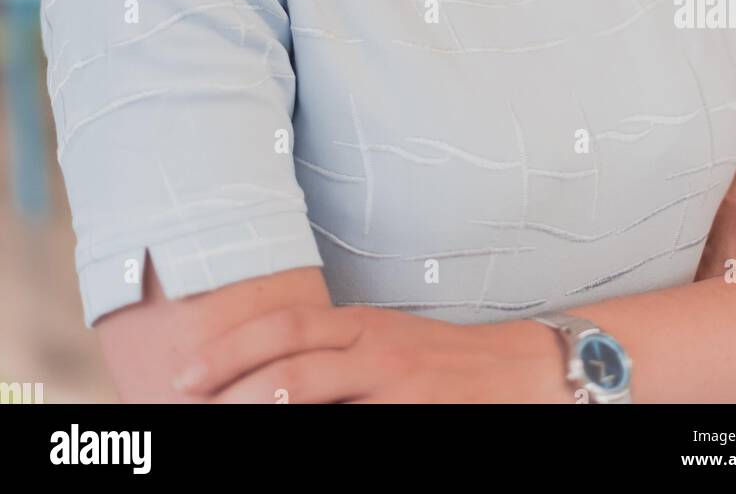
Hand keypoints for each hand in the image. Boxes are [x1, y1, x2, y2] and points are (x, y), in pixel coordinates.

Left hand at [171, 304, 576, 403]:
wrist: (524, 370)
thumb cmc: (443, 361)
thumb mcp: (386, 343)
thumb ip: (335, 353)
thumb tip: (264, 377)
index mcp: (361, 324)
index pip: (284, 322)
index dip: (231, 343)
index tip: (188, 368)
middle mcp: (373, 346)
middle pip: (288, 355)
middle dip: (228, 376)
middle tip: (185, 392)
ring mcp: (395, 382)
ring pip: (310, 387)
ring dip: (260, 401)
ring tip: (221, 415)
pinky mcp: (414, 413)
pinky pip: (354, 425)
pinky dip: (314, 431)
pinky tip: (290, 437)